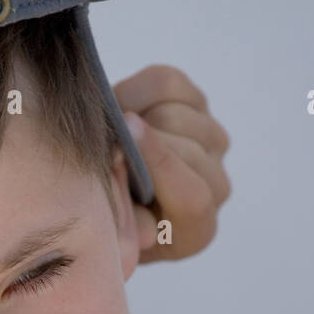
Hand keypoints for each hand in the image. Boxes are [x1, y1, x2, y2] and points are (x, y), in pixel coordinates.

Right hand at [113, 65, 231, 263]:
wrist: (110, 193)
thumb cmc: (106, 219)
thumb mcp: (106, 230)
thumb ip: (117, 214)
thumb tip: (125, 179)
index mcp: (196, 229)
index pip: (193, 196)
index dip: (159, 164)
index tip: (122, 140)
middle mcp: (215, 185)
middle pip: (184, 148)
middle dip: (136, 141)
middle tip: (98, 143)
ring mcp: (212, 142)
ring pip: (177, 114)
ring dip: (134, 117)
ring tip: (110, 133)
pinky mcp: (197, 104)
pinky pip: (168, 83)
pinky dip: (137, 90)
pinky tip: (122, 108)